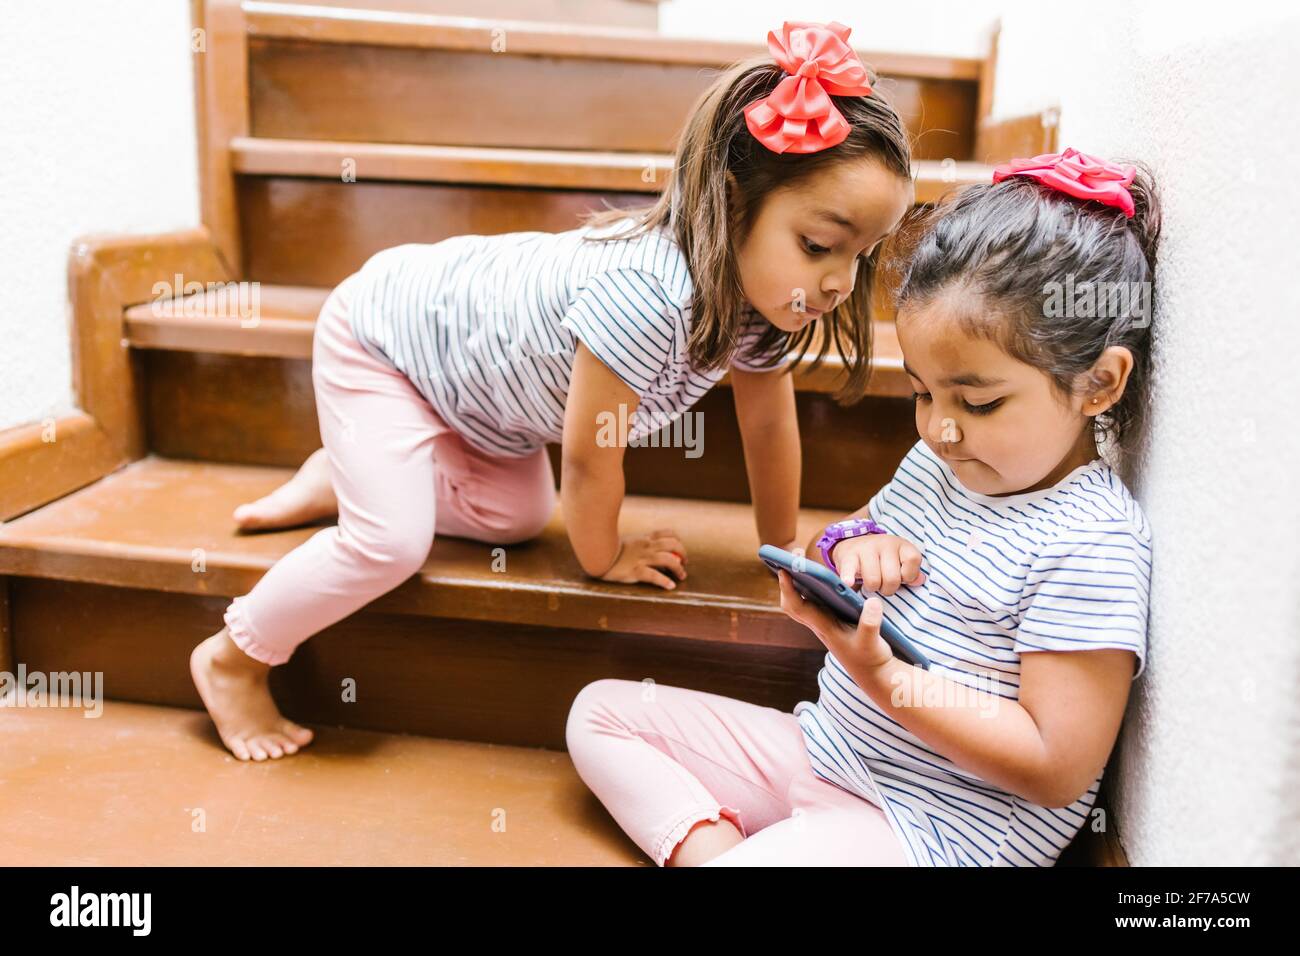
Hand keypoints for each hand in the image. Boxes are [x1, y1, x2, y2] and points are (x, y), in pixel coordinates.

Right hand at [599, 529, 687, 589]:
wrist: (595, 553)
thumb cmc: (608, 549)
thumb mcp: (627, 541)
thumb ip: (638, 543)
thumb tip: (647, 547)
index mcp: (644, 538)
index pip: (667, 533)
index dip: (677, 541)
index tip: (680, 550)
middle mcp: (646, 547)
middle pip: (673, 545)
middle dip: (683, 553)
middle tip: (684, 563)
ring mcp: (641, 559)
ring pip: (668, 560)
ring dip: (678, 568)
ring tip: (682, 576)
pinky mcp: (635, 571)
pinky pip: (654, 576)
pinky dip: (664, 581)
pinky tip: (670, 586)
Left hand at [776, 569, 892, 671]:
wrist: (874, 674)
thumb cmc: (871, 659)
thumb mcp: (873, 642)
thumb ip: (871, 624)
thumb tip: (872, 602)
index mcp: (824, 628)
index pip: (798, 607)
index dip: (788, 589)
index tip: (783, 570)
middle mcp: (820, 624)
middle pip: (792, 602)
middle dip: (787, 582)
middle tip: (790, 557)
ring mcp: (825, 622)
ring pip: (802, 601)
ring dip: (798, 582)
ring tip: (800, 559)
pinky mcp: (833, 620)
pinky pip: (815, 601)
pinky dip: (813, 587)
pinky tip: (820, 574)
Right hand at [830, 534, 925, 593]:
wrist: (853, 544)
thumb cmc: (881, 558)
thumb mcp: (899, 560)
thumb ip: (911, 572)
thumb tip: (919, 581)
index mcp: (900, 544)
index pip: (913, 560)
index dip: (908, 575)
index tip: (901, 577)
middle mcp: (884, 543)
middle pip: (892, 578)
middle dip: (888, 588)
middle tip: (883, 585)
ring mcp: (866, 548)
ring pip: (873, 581)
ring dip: (872, 588)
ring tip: (871, 583)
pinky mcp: (848, 556)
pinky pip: (849, 570)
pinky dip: (848, 578)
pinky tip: (848, 583)